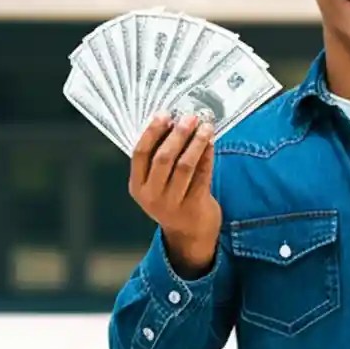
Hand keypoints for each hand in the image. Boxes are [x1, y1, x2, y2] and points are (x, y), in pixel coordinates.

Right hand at [129, 113, 221, 277]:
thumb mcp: (156, 184)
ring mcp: (172, 204)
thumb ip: (158, 158)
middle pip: (163, 158)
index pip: (140, 154)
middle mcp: (152, 196)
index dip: (152, 132)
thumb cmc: (173, 199)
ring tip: (205, 126)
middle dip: (178, 134)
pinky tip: (211, 142)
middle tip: (190, 117)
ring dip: (196, 143)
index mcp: (138, 186)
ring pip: (184, 166)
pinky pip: (202, 175)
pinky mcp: (194, 207)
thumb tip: (172, 121)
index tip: (165, 114)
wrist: (190, 234)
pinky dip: (207, 156)